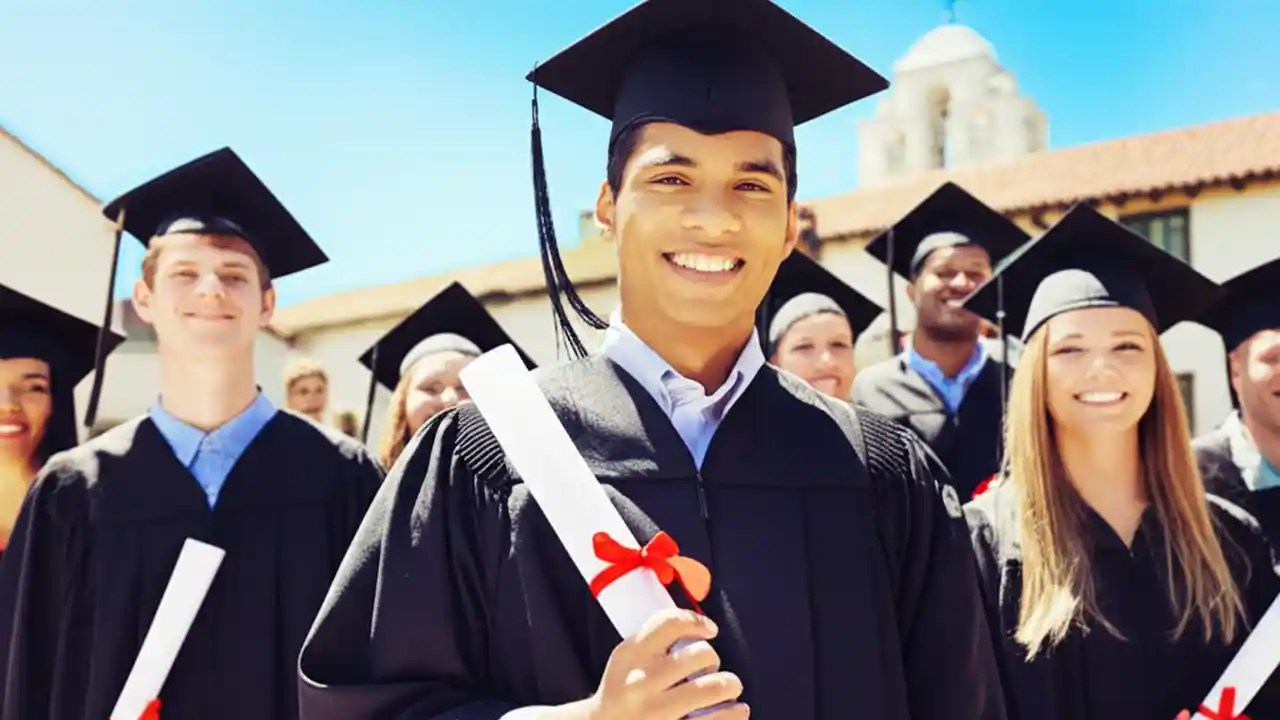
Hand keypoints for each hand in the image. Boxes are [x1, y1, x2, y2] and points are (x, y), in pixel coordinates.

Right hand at [558, 609, 747, 719]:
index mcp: (631, 656)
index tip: (709, 630)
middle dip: (713, 659)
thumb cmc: (622, 692)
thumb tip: (699, 625)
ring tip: (727, 689)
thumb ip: (654, 640)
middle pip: (700, 654)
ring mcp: (657, 713)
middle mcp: (641, 683)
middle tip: (709, 669)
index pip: (670, 623)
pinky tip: (736, 710)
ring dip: (729, 685)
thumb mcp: (625, 659)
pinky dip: (735, 714)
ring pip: (714, 687)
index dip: (697, 622)